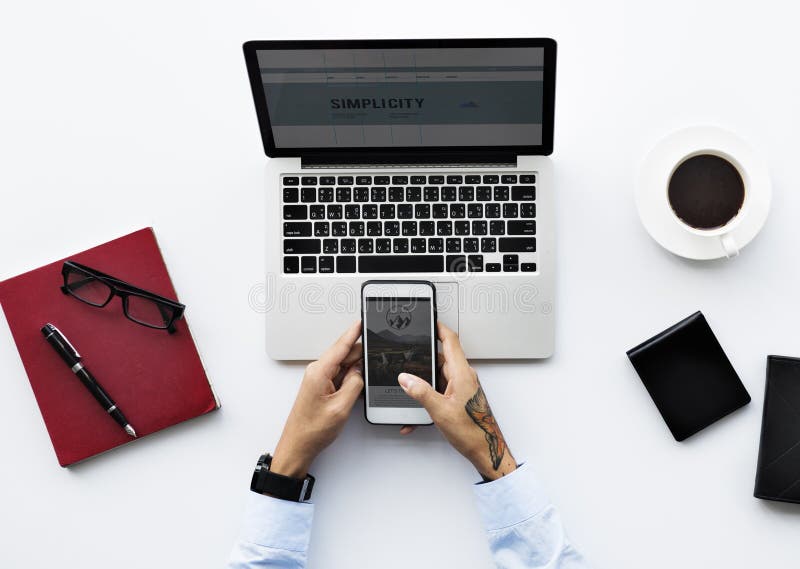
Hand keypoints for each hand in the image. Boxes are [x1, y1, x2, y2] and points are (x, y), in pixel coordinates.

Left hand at [271, 321, 363, 477]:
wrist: (298, 446)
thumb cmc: (312, 430)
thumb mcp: (341, 407)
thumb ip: (354, 384)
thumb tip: (361, 371)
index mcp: (320, 372)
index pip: (341, 346)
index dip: (354, 332)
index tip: (362, 321)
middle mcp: (318, 372)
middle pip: (345, 355)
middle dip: (361, 357)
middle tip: (376, 360)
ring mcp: (320, 380)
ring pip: (345, 367)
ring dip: (356, 372)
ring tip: (363, 384)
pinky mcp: (322, 388)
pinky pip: (341, 378)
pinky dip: (351, 382)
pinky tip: (356, 392)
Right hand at [397, 323, 515, 479]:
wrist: (486, 450)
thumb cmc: (472, 431)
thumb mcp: (440, 410)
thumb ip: (421, 392)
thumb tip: (406, 378)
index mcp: (462, 373)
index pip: (451, 340)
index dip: (439, 328)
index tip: (429, 321)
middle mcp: (464, 377)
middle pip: (442, 357)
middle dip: (424, 359)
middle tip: (408, 360)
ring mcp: (463, 387)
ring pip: (440, 375)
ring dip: (425, 382)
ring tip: (412, 391)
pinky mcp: (461, 397)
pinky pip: (442, 389)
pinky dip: (430, 396)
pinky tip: (420, 411)